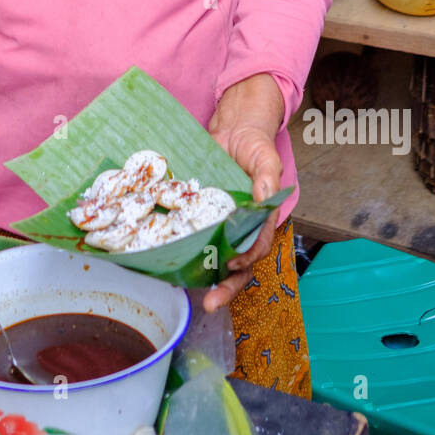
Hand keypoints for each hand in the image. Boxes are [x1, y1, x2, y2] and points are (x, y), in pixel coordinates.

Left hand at [203, 73, 283, 312]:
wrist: (231, 130)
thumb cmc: (254, 145)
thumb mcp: (266, 158)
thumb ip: (267, 180)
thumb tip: (265, 200)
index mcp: (261, 220)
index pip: (257, 248)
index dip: (246, 259)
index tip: (232, 263)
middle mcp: (240, 228)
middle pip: (236, 266)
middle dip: (225, 288)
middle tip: (210, 303)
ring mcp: (218, 224)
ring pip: (212, 258)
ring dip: (201, 278)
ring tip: (185, 292)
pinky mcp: (198, 216)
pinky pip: (191, 236)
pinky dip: (182, 251)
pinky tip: (166, 261)